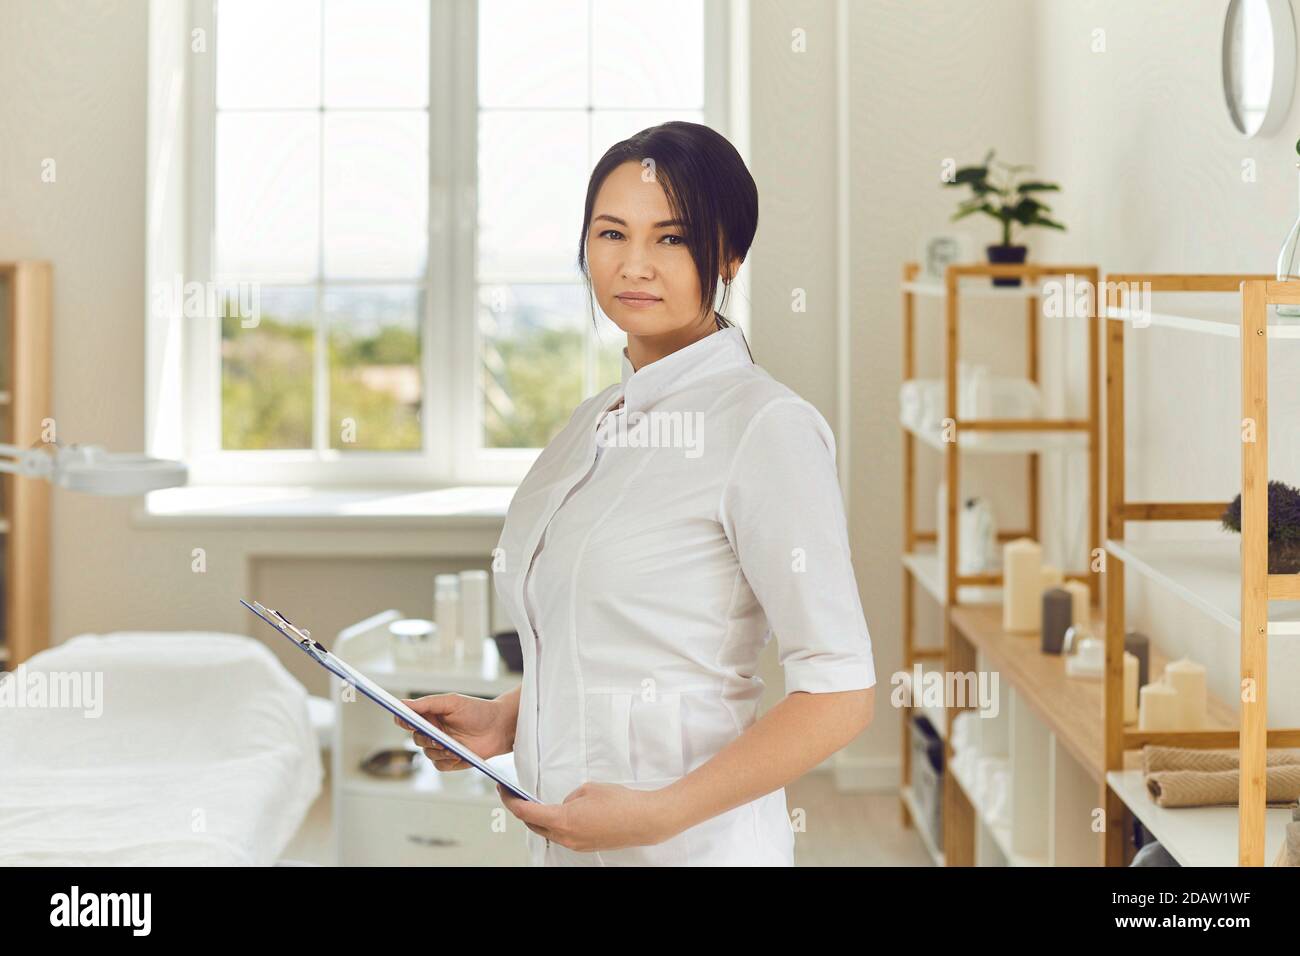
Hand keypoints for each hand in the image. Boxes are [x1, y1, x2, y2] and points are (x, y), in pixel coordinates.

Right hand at [394, 694, 513, 770]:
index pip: (408, 719)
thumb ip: (427, 704)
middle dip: (425, 738)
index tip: (406, 721)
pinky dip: (447, 761)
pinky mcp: (451, 760)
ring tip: (453, 746)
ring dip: (438, 750)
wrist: (500, 727)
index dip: (403, 721)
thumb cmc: (478, 711)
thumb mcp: (452, 702)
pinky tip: (458, 754)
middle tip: (436, 737)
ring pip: (428, 753)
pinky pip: (439, 765)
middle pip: (416, 738)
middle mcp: (433, 731)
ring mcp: (442, 747)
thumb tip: (403, 704)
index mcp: (430, 715)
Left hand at [495, 781, 679, 852]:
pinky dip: (555, 824)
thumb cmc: (620, 803)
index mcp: (563, 820)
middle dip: (521, 810)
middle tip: (514, 794)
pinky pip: (562, 835)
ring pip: (548, 831)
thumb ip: (569, 797)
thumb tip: (564, 804)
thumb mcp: (588, 789)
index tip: (503, 790)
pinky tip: (559, 813)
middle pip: (533, 824)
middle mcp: (566, 837)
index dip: (510, 800)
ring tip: (535, 802)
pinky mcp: (585, 846)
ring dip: (539, 818)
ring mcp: (576, 844)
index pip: (526, 812)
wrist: (644, 821)